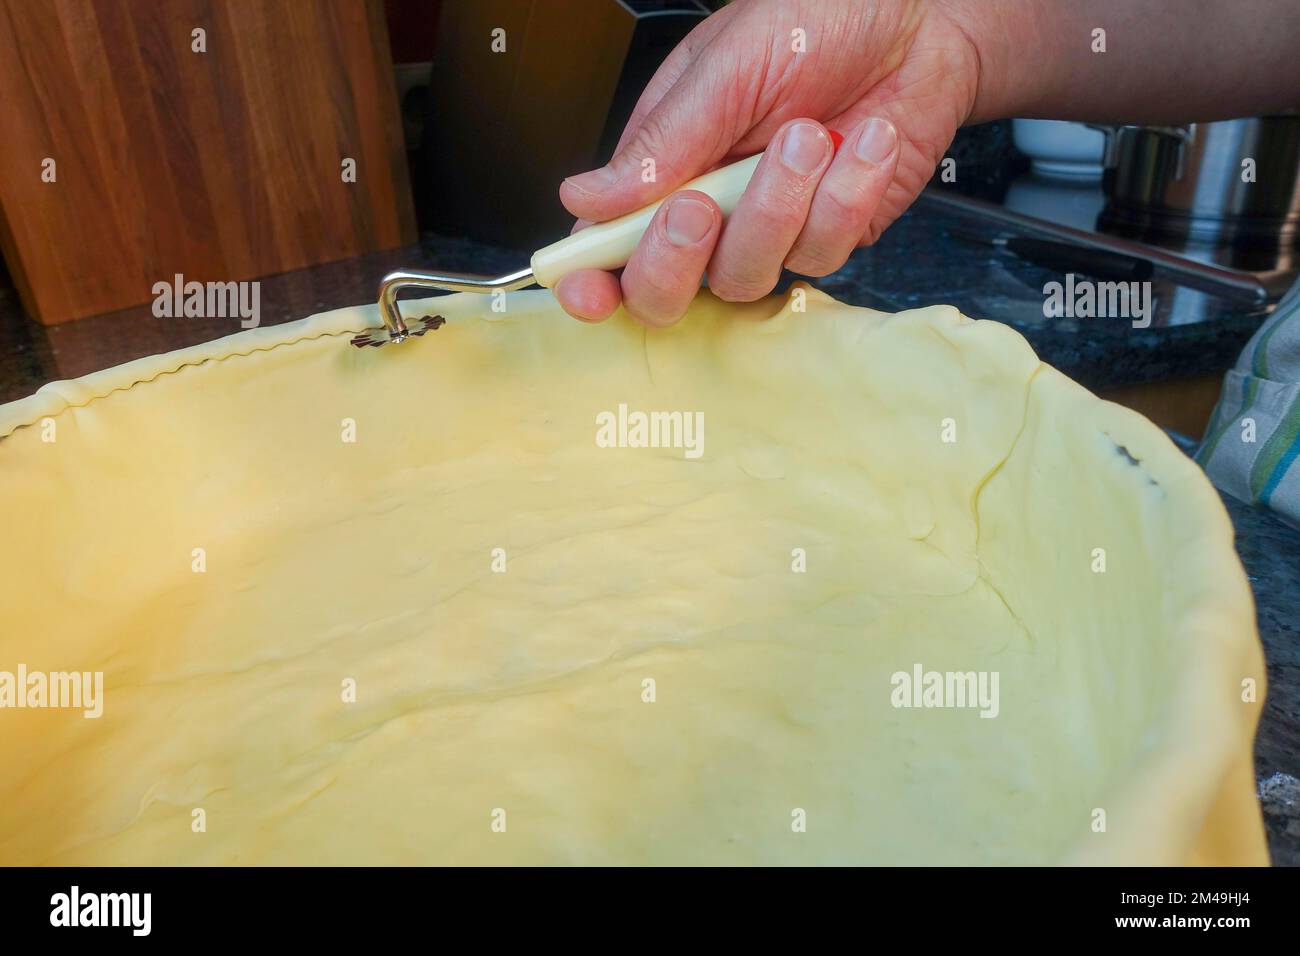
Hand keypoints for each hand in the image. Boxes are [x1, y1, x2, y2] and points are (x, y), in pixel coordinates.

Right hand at [553, 0, 982, 325]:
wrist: (918, 18)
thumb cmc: (814, 20)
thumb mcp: (722, 68)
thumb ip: (658, 144)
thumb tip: (582, 199)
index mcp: (662, 163)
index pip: (605, 244)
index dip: (588, 280)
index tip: (584, 291)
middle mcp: (708, 209)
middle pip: (663, 291)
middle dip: (676, 259)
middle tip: (698, 207)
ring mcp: (767, 229)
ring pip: (742, 277)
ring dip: (775, 208)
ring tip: (808, 134)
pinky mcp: (827, 236)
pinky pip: (818, 253)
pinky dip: (842, 197)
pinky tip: (862, 143)